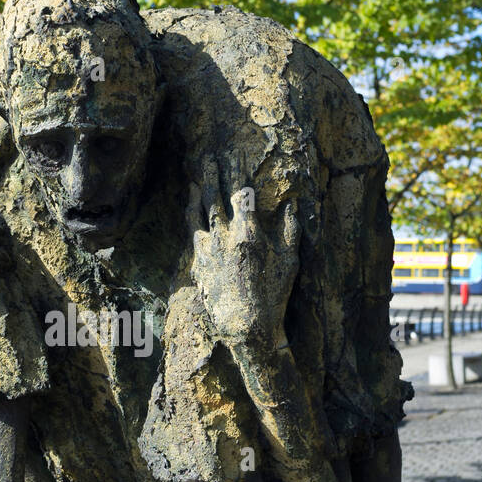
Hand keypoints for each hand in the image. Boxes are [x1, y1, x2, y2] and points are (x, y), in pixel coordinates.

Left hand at [189, 162, 299, 347]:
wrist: (246, 326)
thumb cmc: (273, 294)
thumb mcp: (289, 260)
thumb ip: (289, 229)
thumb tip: (291, 204)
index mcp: (248, 232)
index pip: (241, 193)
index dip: (238, 171)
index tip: (236, 155)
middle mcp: (224, 236)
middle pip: (215, 197)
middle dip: (213, 174)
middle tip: (209, 157)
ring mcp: (207, 249)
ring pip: (198, 213)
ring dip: (197, 193)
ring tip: (196, 180)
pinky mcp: (197, 263)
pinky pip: (191, 233)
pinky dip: (191, 218)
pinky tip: (190, 211)